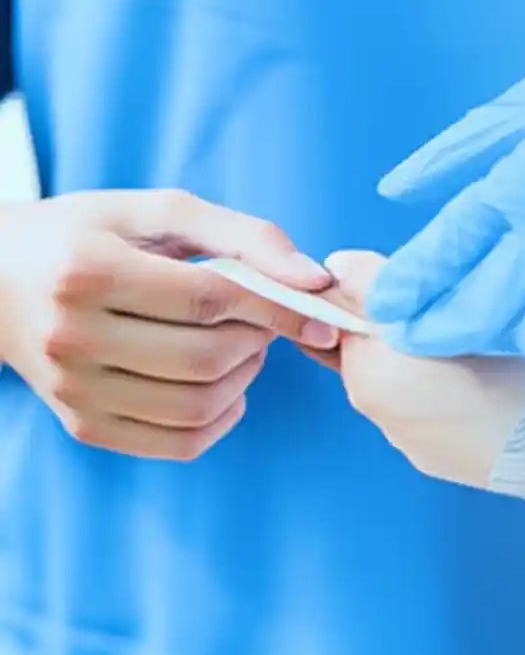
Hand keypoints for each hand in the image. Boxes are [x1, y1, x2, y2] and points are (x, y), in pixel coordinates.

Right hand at [0, 190, 339, 459]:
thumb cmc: (90, 236)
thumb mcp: (158, 212)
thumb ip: (245, 236)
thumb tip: (316, 279)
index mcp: (87, 270)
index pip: (209, 299)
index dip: (278, 307)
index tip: (322, 313)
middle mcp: (72, 337)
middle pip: (207, 357)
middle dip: (259, 339)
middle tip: (261, 318)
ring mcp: (74, 390)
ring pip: (199, 405)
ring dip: (246, 377)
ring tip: (240, 345)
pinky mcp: (83, 426)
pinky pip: (180, 442)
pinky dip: (222, 417)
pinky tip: (221, 382)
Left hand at [314, 250, 524, 487]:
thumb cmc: (498, 374)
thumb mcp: (432, 311)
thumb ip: (374, 284)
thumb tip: (335, 264)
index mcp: (363, 374)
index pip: (342, 320)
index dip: (372, 297)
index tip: (412, 291)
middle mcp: (373, 413)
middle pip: (373, 352)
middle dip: (399, 329)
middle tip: (446, 314)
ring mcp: (406, 441)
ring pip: (403, 382)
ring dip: (423, 362)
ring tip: (471, 351)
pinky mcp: (435, 459)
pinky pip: (429, 413)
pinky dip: (444, 395)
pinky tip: (480, 386)